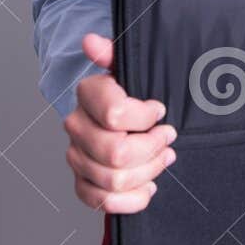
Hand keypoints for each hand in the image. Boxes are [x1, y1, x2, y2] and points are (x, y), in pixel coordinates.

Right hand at [63, 32, 176, 211]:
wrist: (129, 115)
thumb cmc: (135, 91)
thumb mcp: (132, 68)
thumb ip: (114, 53)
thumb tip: (91, 41)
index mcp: (88, 94)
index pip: (115, 115)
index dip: (145, 117)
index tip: (160, 111)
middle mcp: (76, 126)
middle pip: (115, 153)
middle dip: (151, 148)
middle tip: (168, 138)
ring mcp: (77, 156)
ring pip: (113, 179)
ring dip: (148, 171)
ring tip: (164, 157)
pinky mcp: (83, 183)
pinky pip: (101, 203)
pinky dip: (131, 199)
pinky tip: (148, 186)